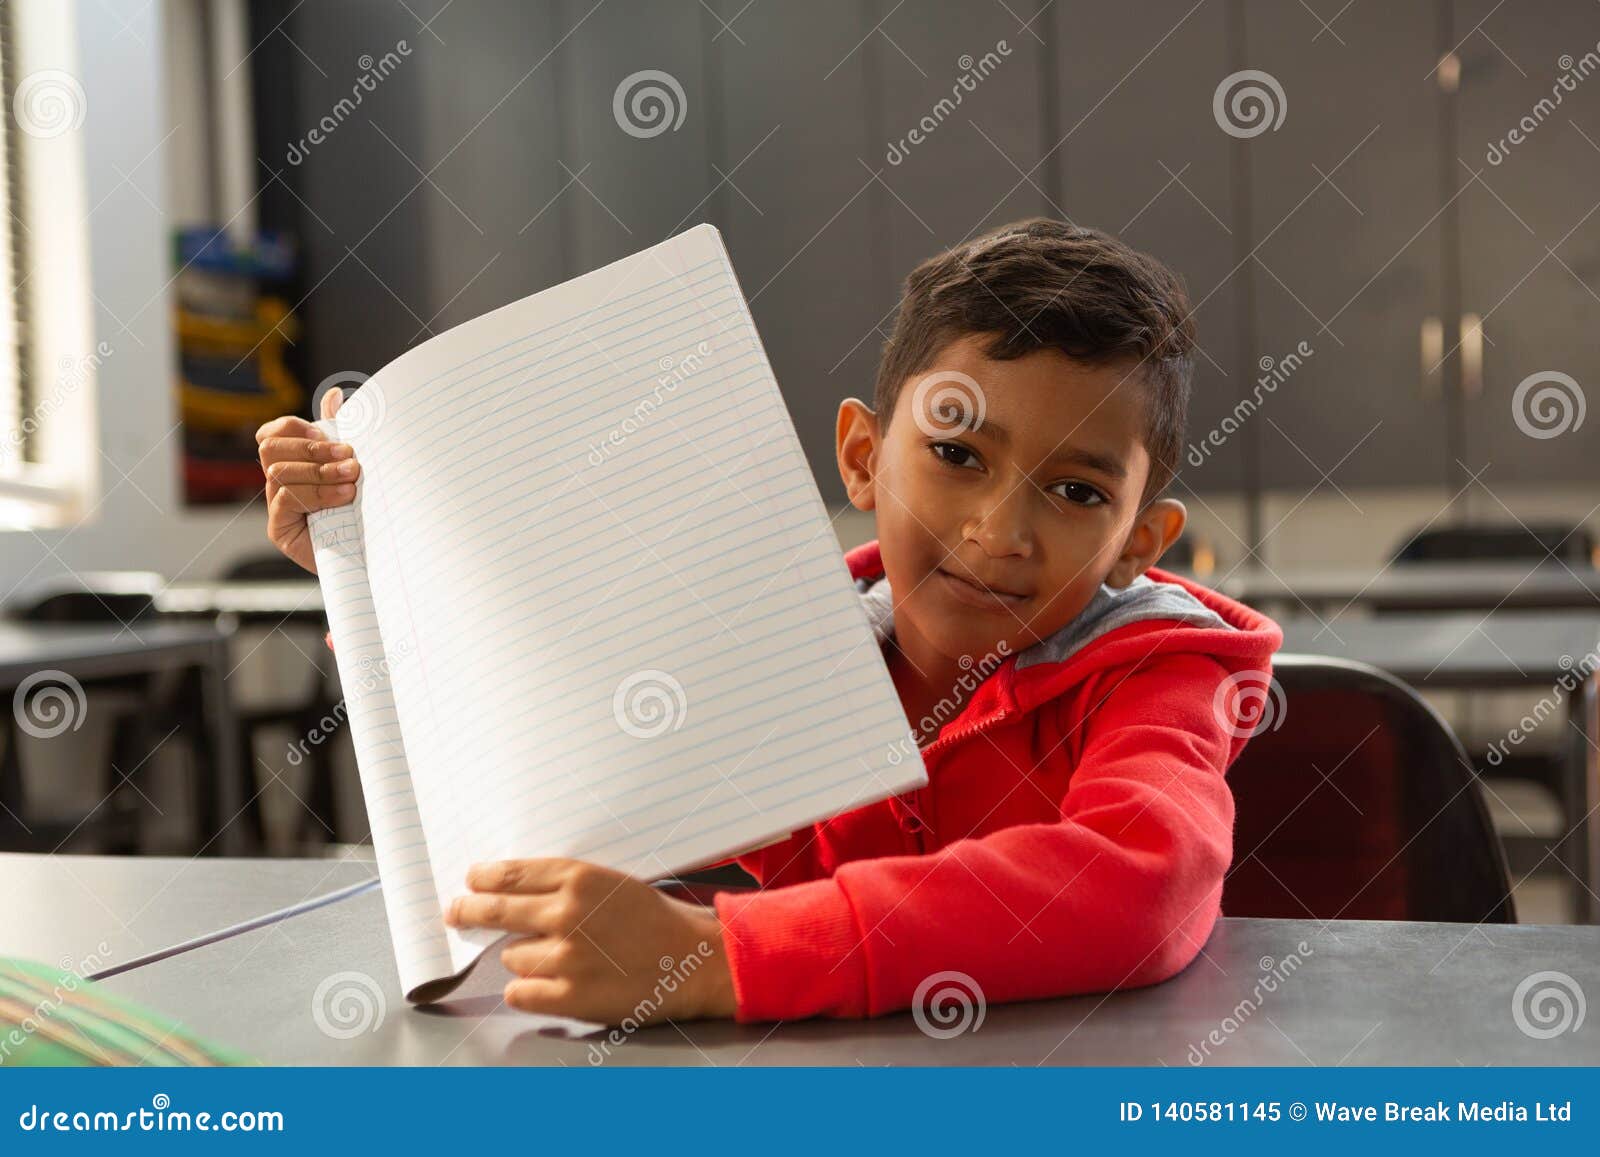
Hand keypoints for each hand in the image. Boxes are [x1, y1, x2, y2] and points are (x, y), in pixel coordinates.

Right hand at [256, 389, 360, 574]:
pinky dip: (317, 494)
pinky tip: (344, 497)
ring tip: (352, 479)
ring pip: (279, 473)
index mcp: (293, 462)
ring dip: (320, 472)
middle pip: (270, 448)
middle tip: (349, 456)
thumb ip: (340, 433)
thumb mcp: (352, 465)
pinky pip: (285, 500)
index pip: (273, 433)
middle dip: (312, 449)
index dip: (295, 428)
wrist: (371, 555)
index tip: (329, 436)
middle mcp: (279, 482)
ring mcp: (276, 506)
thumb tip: (335, 395)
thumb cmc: (362, 508)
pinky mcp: (279, 529)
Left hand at [445, 858, 736, 1025]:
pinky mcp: (569, 996)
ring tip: (562, 959)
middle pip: (494, 911)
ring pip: (511, 957)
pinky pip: (520, 993)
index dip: (483, 879)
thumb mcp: (613, 884)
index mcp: (579, 878)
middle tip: (456, 912)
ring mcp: (566, 957)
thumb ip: (565, 886)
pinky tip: (553, 984)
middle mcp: (567, 914)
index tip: (471, 882)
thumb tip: (511, 892)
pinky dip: (530, 990)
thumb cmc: (656, 920)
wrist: (694, 961)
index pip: (509, 874)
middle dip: (468, 911)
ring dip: (526, 958)